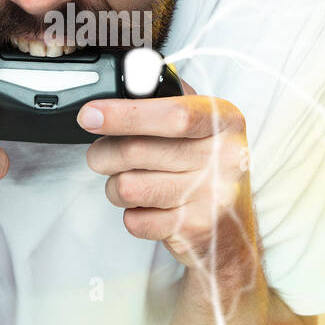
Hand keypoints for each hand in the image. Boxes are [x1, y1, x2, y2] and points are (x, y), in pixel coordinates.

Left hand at [80, 79, 256, 267]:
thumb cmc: (209, 169)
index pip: (173, 115)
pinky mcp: (193, 229)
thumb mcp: (203, 126)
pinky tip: (149, 209)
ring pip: (127, 187)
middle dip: (103, 153)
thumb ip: (167, 103)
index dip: (124, 114)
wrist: (233, 230)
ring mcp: (211, 196)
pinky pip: (135, 220)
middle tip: (101, 154)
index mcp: (225, 120)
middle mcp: (225, 157)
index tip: (90, 115)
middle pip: (137, 150)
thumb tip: (118, 93)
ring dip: (115, 187)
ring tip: (129, 184)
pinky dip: (132, 216)